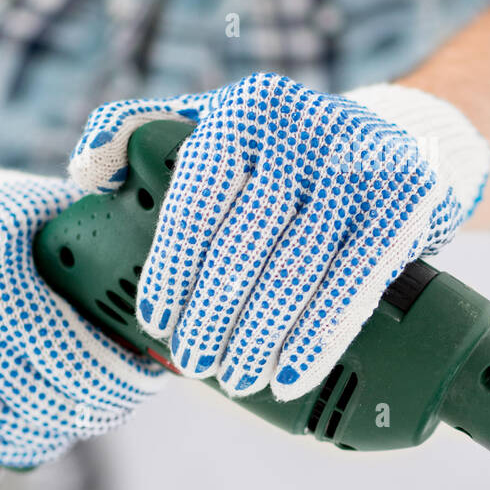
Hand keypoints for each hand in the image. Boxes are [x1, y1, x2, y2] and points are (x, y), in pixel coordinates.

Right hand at [0, 132, 164, 465]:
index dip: (128, 379)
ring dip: (71, 422)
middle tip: (129, 387)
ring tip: (91, 396)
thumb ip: (104, 237)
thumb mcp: (44, 210)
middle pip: (61, 409)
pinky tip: (47, 408)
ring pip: (29, 436)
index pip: (83, 367)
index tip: (152, 371)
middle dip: (109, 403)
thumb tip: (171, 269)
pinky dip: (29, 434)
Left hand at [68, 72, 489, 399]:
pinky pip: (358, 280)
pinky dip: (322, 336)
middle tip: (197, 362)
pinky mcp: (404, 199)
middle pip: (250, 240)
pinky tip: (292, 374)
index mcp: (244, 111)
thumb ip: (138, 135)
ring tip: (239, 377)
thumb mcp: (213, 123)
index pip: (198, 198)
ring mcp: (359, 162)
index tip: (159, 322)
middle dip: (217, 313)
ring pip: (303, 266)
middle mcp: (303, 128)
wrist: (394, 140)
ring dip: (266, 334)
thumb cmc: (279, 149)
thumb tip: (85, 174)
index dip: (174, 267)